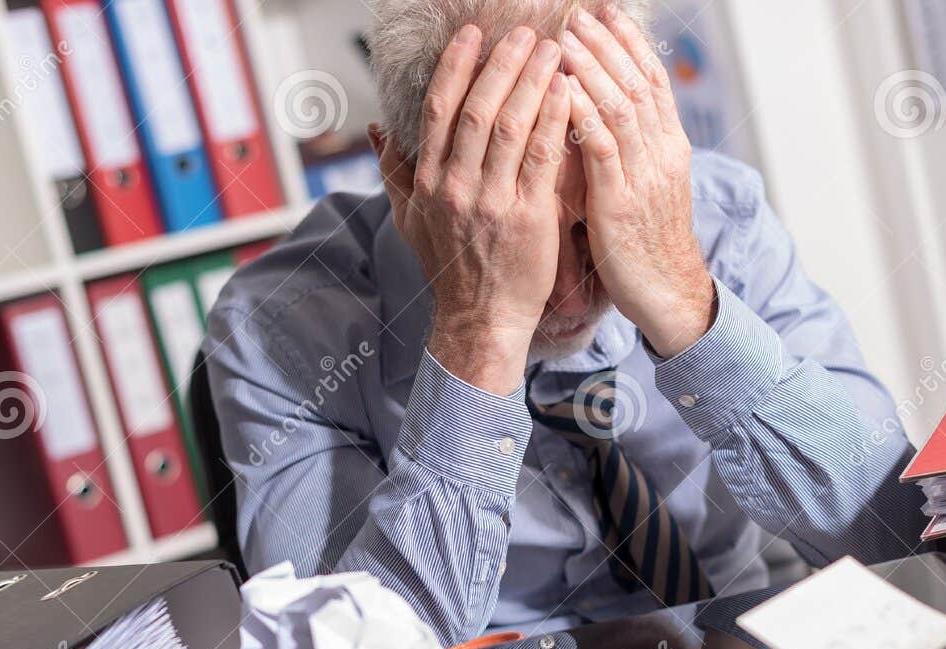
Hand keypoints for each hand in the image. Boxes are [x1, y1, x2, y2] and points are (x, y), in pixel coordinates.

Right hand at [372, 25, 570, 395]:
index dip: (457, 67)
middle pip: (479, 109)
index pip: (440, 111)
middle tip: (523, 32)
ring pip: (513, 126)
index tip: (473, 34)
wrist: (482, 319)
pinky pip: (543, 158)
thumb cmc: (451, 268)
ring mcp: (494, 202)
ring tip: (552, 49)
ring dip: (533, 81)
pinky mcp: (530, 217)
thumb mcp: (410, 221)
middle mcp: (458, 188)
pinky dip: (555, 120)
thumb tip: (377, 128)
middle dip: (502, 63)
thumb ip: (394, 171)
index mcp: (429, 183)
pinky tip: (567, 92)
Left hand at [561, 6, 714, 357]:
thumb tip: (603, 116)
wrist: (667, 293)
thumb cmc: (645, 244)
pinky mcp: (621, 204)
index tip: (606, 13)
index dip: (629, 43)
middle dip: (606, 45)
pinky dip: (582, 115)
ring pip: (621, 107)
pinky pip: (602, 149)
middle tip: (577, 14)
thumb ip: (629, 151)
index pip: (652, 80)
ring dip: (591, 70)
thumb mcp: (645, 188)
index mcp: (669, 147)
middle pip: (636, 82)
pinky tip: (562, 92)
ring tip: (563, 40)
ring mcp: (644, 177)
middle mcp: (662, 153)